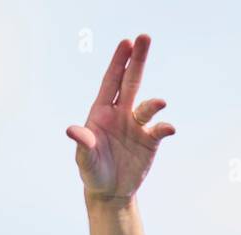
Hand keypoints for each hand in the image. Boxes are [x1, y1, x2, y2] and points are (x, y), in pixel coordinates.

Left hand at [66, 33, 175, 202]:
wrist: (110, 192)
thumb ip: (82, 143)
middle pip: (131, 82)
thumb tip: (72, 130)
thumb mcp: (84, 159)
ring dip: (153, 104)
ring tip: (159, 104)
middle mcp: (121, 113)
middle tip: (145, 37)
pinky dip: (164, 127)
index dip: (118, 62)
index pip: (111, 81)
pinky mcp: (150, 141)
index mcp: (102, 112)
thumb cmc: (93, 172)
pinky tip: (168, 128)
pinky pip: (159, 130)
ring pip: (146, 107)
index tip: (126, 43)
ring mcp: (137, 126)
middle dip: (137, 61)